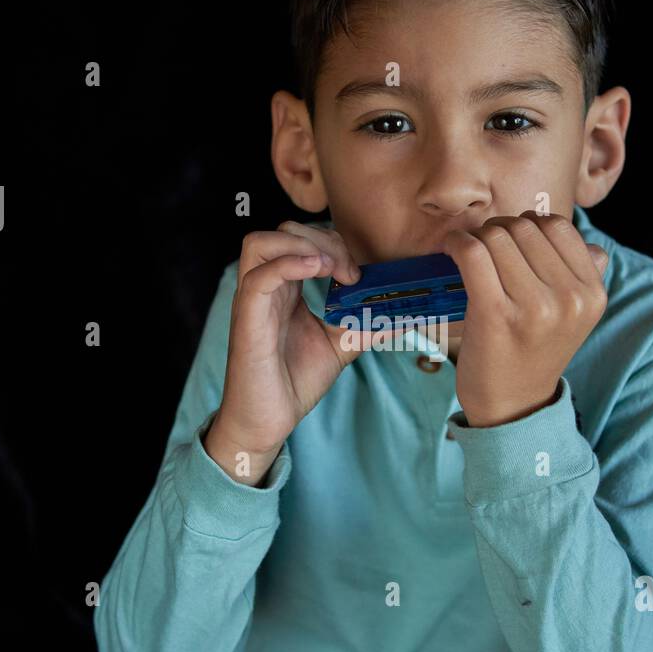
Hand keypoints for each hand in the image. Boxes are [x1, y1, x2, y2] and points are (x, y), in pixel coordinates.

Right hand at [205, 221, 401, 482]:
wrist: (269, 420)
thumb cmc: (294, 381)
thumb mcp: (339, 344)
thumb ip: (364, 323)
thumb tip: (405, 313)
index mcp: (285, 288)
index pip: (301, 239)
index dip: (332, 244)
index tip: (358, 274)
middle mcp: (266, 288)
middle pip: (282, 231)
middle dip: (322, 240)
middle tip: (349, 272)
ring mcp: (253, 301)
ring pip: (260, 243)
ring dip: (302, 245)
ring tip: (330, 269)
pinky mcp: (247, 319)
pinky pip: (258, 277)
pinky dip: (288, 264)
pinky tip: (317, 271)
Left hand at [442, 211, 609, 427]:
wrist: (513, 406)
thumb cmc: (534, 351)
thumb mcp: (574, 315)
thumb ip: (584, 274)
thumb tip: (583, 240)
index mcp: (592, 294)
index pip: (558, 227)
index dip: (528, 226)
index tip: (511, 242)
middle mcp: (569, 299)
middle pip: (524, 228)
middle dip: (500, 231)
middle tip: (485, 251)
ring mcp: (535, 307)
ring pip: (498, 236)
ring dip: (477, 238)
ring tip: (469, 255)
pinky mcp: (496, 314)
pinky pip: (473, 253)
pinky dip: (457, 243)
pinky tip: (451, 250)